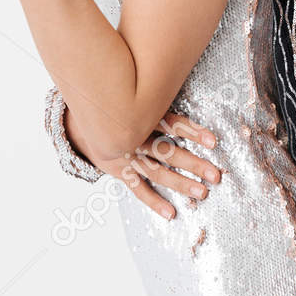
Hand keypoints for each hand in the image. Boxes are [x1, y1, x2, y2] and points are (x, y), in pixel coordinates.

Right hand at [86, 110, 223, 220]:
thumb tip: (181, 82)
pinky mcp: (118, 171)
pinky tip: (171, 213)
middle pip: (167, 152)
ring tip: (201, 192)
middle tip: (214, 175)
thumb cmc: (117, 108)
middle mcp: (133, 139)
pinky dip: (154, 202)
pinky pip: (138, 189)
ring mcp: (125, 157)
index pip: (171, 124)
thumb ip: (157, 98)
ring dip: (180, 183)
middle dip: (193, 164)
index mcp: (141, 118)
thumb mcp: (134, 98)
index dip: (192, 132)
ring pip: (156, 172)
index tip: (213, 141)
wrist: (81, 121)